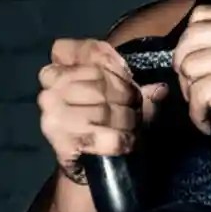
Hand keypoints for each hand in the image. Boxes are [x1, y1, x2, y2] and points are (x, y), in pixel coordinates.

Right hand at [37, 38, 169, 182]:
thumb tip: (160, 90)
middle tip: (135, 109)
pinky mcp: (60, 141)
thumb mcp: (117, 94)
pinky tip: (126, 142)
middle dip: (126, 96)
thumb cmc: (102, 120)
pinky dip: (122, 140)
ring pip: (104, 109)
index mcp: (58, 69)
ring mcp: (52, 114)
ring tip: (131, 127)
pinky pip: (103, 136)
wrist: (85, 161)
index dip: (114, 65)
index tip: (125, 78)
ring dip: (127, 121)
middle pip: (101, 81)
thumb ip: (134, 84)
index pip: (90, 50)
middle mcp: (50, 88)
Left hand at [172, 5, 210, 160]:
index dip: (189, 43)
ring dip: (190, 91)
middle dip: (183, 66)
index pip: (203, 15)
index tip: (195, 66)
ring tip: (206, 105)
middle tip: (194, 89)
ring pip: (190, 64)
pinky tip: (210, 121)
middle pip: (192, 36)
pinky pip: (198, 92)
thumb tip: (189, 38)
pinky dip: (197, 113)